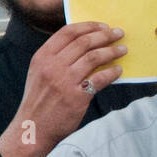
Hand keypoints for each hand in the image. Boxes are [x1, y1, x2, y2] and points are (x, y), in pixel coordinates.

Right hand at [0, 22, 126, 156]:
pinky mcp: (76, 97)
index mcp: (42, 57)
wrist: (33, 129)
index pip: (68, 32)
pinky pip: (99, 79)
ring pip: (94, 57)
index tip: (103, 26)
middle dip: (105, 35)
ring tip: (122, 50)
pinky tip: (118, 70)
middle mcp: (53, 66)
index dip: (89, 26)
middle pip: (84, 42)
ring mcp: (64, 81)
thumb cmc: (38, 101)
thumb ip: (55, 58)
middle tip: (118, 34)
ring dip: (112, 51)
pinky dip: (112, 72)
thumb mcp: (39, 73)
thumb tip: (83, 44)